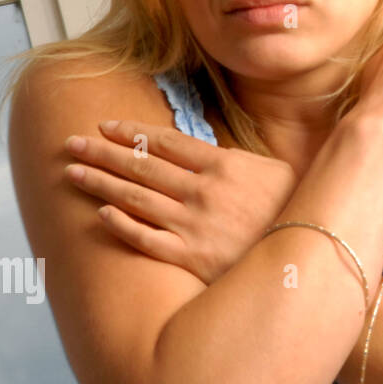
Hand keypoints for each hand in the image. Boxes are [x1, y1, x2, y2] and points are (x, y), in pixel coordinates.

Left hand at [64, 120, 297, 284]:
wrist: (311, 255)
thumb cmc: (294, 210)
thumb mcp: (274, 172)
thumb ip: (238, 160)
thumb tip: (209, 152)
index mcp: (224, 165)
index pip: (165, 142)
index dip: (130, 131)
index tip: (103, 125)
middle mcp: (203, 191)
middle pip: (141, 166)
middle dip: (102, 152)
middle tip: (70, 144)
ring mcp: (194, 225)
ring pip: (136, 198)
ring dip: (100, 183)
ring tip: (72, 173)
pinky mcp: (192, 257)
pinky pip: (147, 239)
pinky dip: (122, 225)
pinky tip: (102, 213)